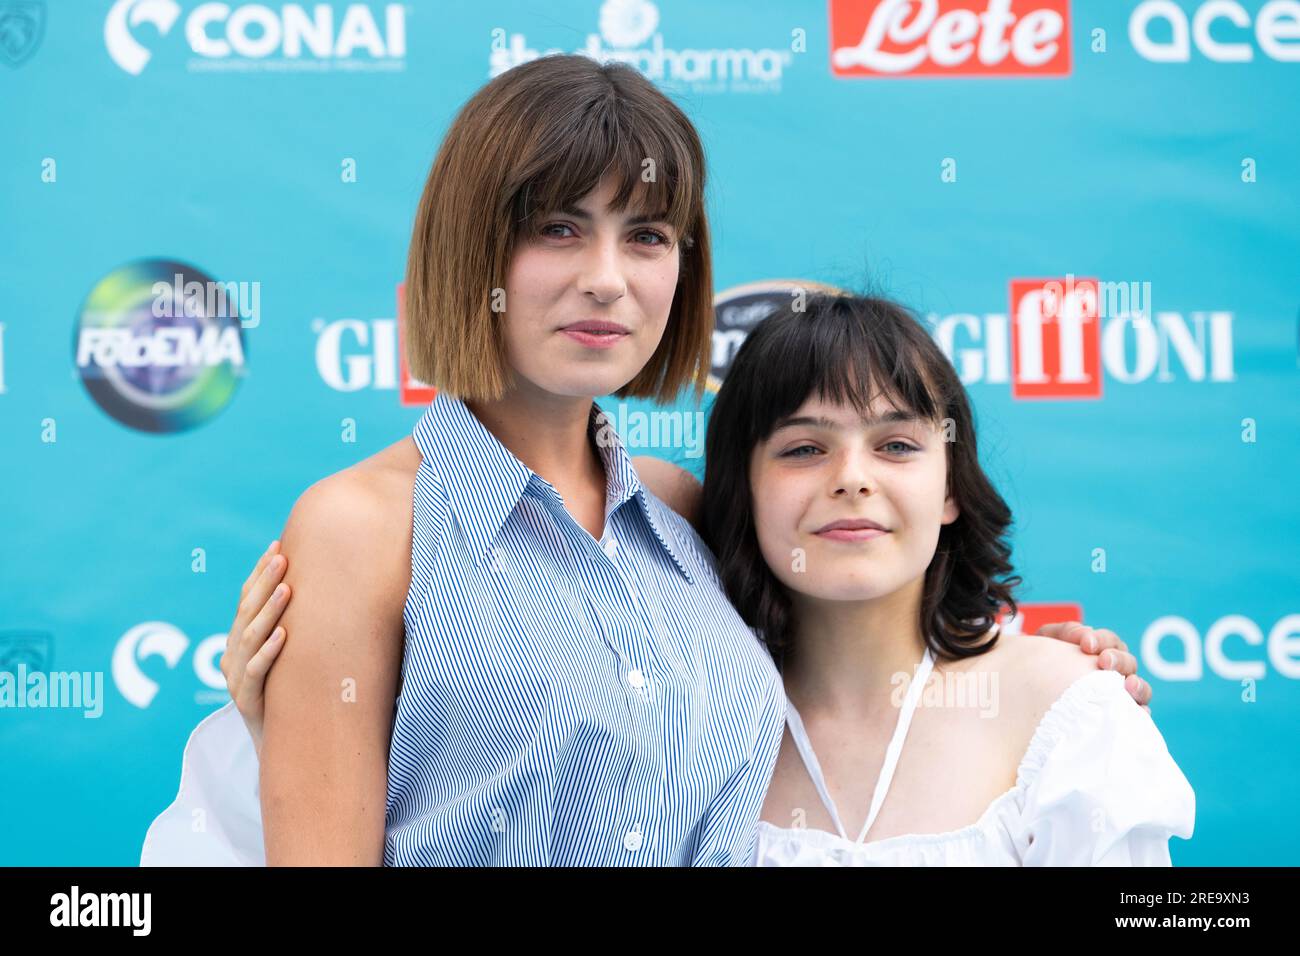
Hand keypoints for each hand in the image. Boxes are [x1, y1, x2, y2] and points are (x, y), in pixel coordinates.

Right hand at [219, 540, 291, 755]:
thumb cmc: (298, 697)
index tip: (278, 545)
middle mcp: (233, 657)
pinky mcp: (248, 704)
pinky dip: (268, 652)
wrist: (288, 751)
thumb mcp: (297, 658)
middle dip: (264, 582)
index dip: (260, 572)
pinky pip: (256, 674)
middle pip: (246, 612)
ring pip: (249, 638)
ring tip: (287, 588)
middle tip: (282, 557)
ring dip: (268, 611)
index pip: (247, 600)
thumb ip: (304, 629)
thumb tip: (339, 589)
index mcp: (241, 642)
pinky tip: (283, 635)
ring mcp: (237, 681)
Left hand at [1035, 621, 1151, 711]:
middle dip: (1118, 659)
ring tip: (1128, 685)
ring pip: (1140, 687)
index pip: (1109, 641)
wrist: (1033, 685)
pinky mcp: (1122, 714)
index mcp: (1103, 650)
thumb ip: (1065, 632)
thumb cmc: (1045, 661)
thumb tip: (1084, 634)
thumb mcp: (1049, 641)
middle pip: (1127, 661)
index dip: (1101, 640)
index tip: (1086, 644)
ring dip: (1138, 685)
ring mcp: (1122, 693)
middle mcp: (1117, 670)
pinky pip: (1138, 713)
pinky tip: (1137, 711)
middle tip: (1104, 661)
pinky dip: (1141, 711)